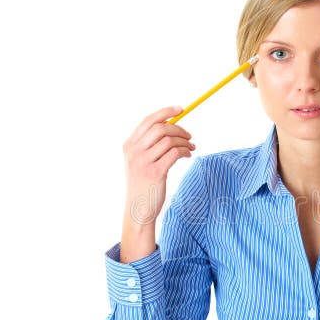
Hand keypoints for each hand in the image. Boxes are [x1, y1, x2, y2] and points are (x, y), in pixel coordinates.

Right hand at [122, 106, 194, 225]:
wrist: (138, 210)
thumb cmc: (143, 185)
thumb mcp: (139, 162)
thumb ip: (149, 145)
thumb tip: (172, 126)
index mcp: (129, 145)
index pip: (148, 121)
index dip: (165, 112)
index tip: (180, 109)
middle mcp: (134, 151)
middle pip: (161, 128)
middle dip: (179, 129)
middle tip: (189, 136)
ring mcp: (143, 162)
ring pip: (169, 140)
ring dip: (184, 141)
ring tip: (191, 147)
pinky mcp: (155, 172)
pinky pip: (175, 153)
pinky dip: (185, 151)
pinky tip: (188, 154)